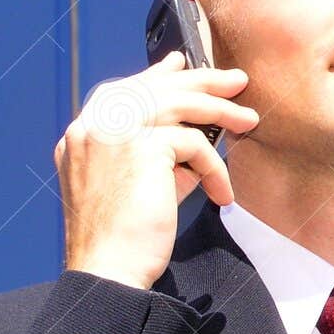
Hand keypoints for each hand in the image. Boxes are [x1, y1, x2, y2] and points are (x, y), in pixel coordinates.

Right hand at [54, 51, 258, 290]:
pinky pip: (194, 144)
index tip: (184, 64)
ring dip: (221, 112)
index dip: (158, 75)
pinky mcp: (141, 147)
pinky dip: (215, 168)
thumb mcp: (140, 184)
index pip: (124, 89)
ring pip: (178, 104)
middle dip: (200, 82)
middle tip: (236, 82)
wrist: (109, 269)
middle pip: (154, 88)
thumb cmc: (125, 238)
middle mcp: (92, 126)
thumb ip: (159, 152)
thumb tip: (202, 129)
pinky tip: (222, 193)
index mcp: (83, 133)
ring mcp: (112, 132)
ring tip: (250, 122)